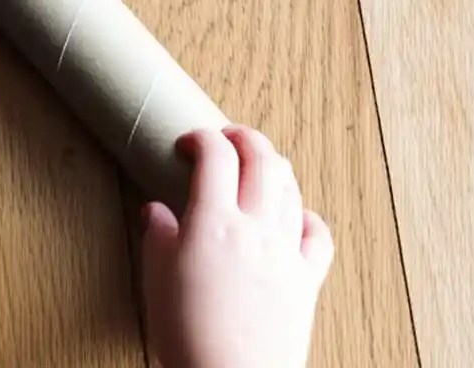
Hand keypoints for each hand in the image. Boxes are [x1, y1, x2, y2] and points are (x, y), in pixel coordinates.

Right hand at [142, 127, 333, 367]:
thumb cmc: (189, 337)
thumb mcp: (156, 280)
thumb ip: (158, 236)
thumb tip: (157, 211)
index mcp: (213, 223)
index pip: (215, 156)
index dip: (201, 137)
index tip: (189, 141)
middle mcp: (255, 228)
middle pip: (261, 158)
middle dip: (244, 136)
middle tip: (227, 136)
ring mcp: (285, 251)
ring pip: (290, 187)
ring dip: (274, 165)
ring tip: (258, 165)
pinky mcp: (306, 278)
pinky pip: (317, 233)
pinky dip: (307, 214)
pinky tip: (294, 215)